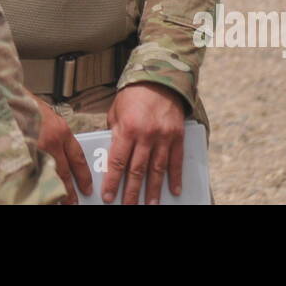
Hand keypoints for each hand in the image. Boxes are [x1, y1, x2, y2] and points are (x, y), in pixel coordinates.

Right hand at [31, 93, 91, 203]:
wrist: (1, 96)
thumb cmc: (21, 102)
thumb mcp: (44, 114)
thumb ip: (53, 133)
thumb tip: (58, 153)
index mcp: (59, 130)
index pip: (77, 156)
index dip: (83, 174)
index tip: (86, 186)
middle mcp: (50, 141)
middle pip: (64, 172)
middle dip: (69, 190)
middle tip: (73, 202)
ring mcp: (34, 149)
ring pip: (48, 176)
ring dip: (52, 190)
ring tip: (57, 202)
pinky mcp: (20, 154)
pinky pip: (30, 174)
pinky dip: (35, 184)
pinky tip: (36, 192)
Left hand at [105, 82, 184, 203]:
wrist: (160, 79)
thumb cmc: (133, 95)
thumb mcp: (116, 111)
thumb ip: (114, 133)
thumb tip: (112, 153)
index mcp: (127, 129)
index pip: (117, 161)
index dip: (112, 181)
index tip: (108, 196)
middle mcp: (146, 135)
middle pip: (137, 170)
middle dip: (132, 192)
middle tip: (128, 206)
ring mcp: (163, 137)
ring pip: (157, 169)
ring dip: (154, 190)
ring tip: (150, 204)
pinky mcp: (177, 136)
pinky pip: (176, 160)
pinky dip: (175, 177)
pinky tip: (174, 190)